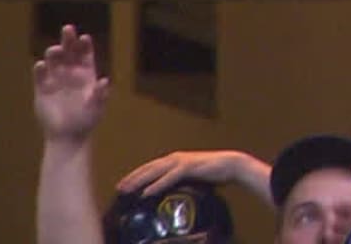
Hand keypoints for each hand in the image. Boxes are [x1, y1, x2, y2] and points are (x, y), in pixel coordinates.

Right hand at [32, 24, 110, 142]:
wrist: (68, 136)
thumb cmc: (86, 121)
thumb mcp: (96, 108)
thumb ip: (99, 95)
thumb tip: (105, 81)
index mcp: (86, 74)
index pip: (85, 55)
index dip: (85, 45)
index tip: (84, 38)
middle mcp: (70, 72)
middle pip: (69, 52)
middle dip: (68, 40)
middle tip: (68, 29)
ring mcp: (56, 79)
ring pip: (54, 60)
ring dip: (54, 53)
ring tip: (56, 50)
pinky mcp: (42, 89)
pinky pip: (40, 75)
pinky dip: (40, 69)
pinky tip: (41, 65)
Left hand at [118, 150, 259, 196]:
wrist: (231, 165)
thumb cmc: (213, 172)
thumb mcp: (193, 176)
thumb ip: (181, 180)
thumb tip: (172, 192)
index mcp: (175, 159)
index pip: (151, 167)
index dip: (136, 175)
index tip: (124, 184)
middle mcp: (175, 158)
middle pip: (148, 168)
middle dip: (132, 178)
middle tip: (118, 188)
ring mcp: (181, 162)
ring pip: (154, 172)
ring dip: (139, 181)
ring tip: (126, 190)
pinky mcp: (189, 168)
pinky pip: (169, 178)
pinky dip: (156, 185)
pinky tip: (146, 193)